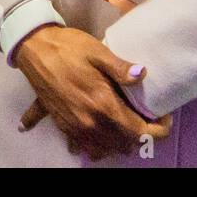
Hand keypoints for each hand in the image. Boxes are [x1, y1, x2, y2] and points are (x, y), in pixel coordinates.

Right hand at [12, 25, 170, 160]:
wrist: (33, 49)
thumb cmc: (67, 47)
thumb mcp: (97, 51)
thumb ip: (120, 67)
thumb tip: (142, 74)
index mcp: (102, 104)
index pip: (139, 132)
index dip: (158, 130)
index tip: (164, 118)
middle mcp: (90, 122)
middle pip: (124, 144)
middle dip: (139, 136)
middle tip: (145, 117)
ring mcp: (74, 126)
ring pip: (104, 149)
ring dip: (118, 141)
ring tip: (124, 125)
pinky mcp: (62, 124)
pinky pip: (83, 145)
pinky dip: (94, 144)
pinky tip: (97, 134)